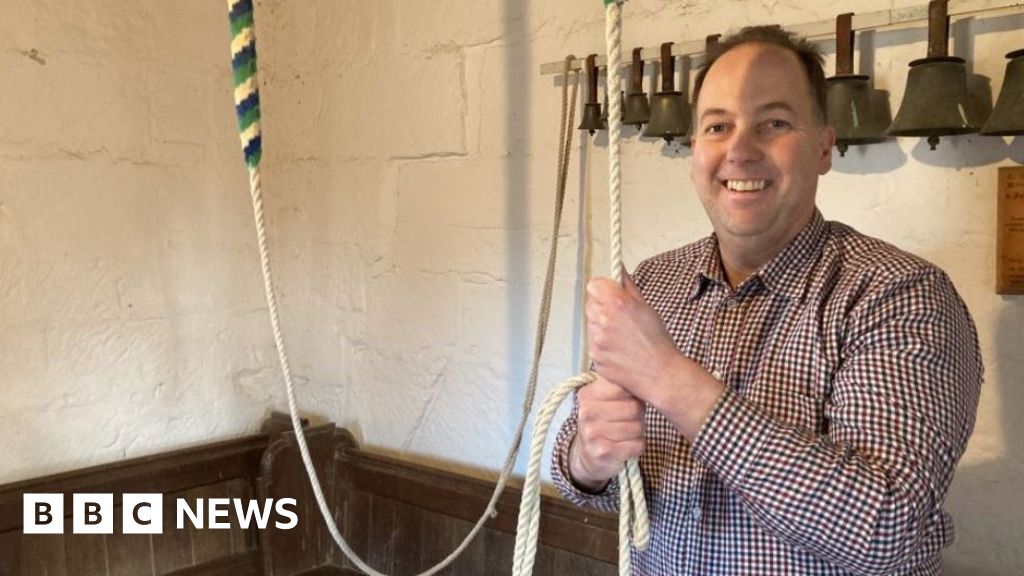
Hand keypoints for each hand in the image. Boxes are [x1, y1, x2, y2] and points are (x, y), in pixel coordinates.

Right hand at [569, 374, 644, 490]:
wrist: (588, 455)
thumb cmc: (605, 421)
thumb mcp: (604, 398)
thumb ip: (620, 383)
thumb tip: (647, 372)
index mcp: (588, 394)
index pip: (623, 386)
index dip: (634, 394)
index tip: (628, 399)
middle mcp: (587, 412)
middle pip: (634, 407)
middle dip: (638, 414)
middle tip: (628, 418)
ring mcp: (593, 433)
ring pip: (637, 427)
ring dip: (638, 431)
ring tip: (626, 432)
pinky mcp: (603, 452)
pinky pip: (637, 445)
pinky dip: (637, 446)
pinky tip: (626, 445)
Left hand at [586, 272, 683, 400]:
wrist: (660, 373)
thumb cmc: (657, 340)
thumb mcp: (646, 306)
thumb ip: (627, 286)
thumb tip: (619, 269)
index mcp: (617, 303)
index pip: (593, 285)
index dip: (603, 289)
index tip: (612, 295)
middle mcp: (603, 319)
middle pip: (590, 303)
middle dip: (602, 307)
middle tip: (620, 318)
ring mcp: (597, 339)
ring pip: (591, 323)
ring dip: (601, 325)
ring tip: (622, 335)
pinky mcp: (595, 356)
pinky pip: (593, 342)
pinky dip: (602, 343)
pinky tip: (619, 348)